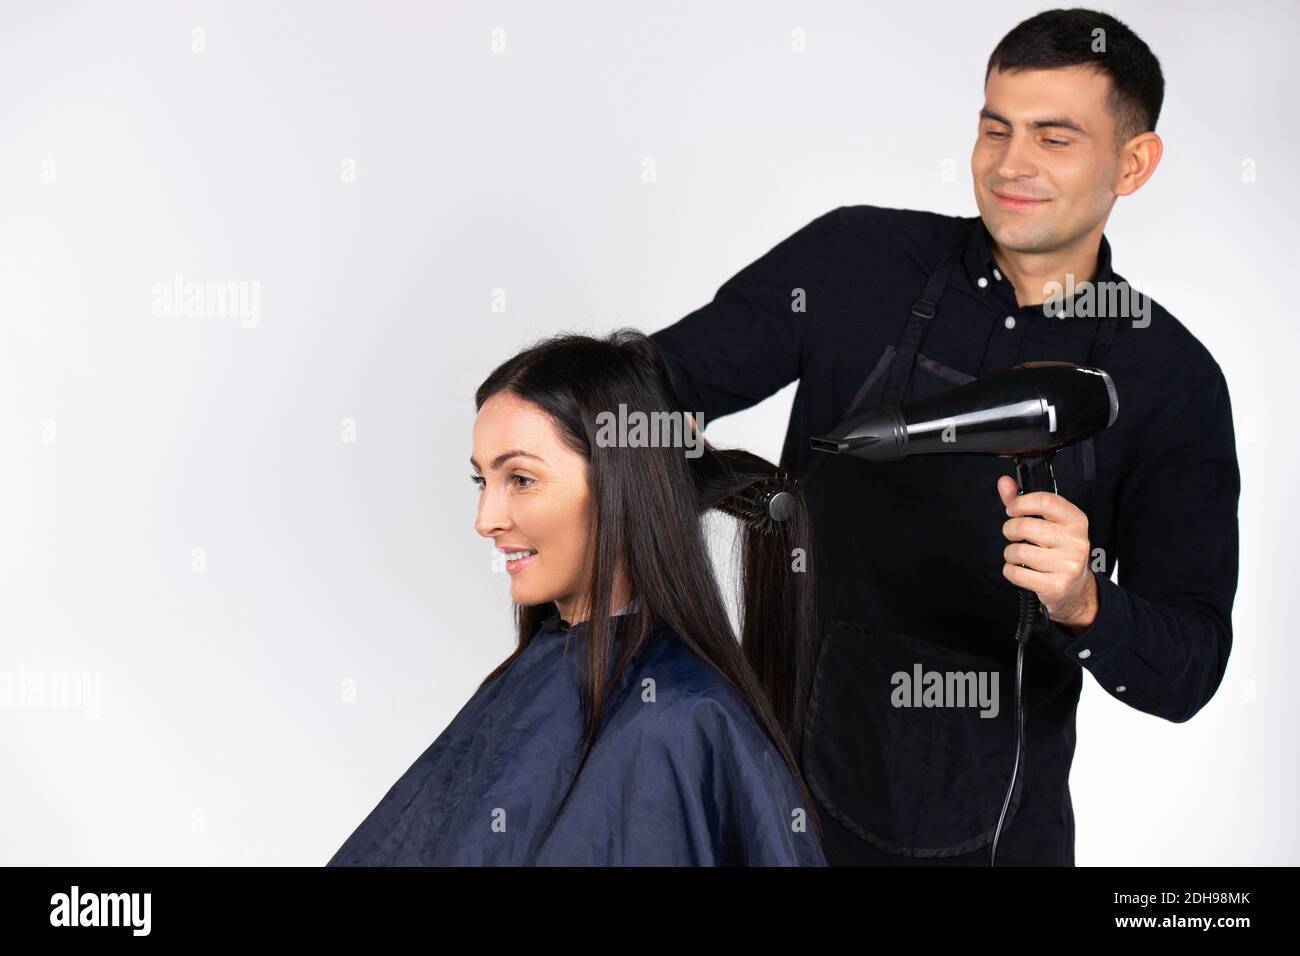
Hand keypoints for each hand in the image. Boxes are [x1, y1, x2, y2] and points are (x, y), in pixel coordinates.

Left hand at [996, 475, 1097, 633]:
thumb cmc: (1058, 550)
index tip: (1012, 509)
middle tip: (1013, 535)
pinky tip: (1020, 570)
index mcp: (1076, 520)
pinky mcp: (1056, 586)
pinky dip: (1010, 571)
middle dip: (1010, 529)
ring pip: (1018, 551)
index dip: (1020, 503)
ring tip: (1020, 555)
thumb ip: (1024, 502)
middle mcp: (1076, 541)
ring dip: (1010, 554)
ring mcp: (1068, 565)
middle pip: (1025, 526)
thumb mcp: (1049, 523)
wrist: (1076, 589)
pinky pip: (1016, 574)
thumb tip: (1004, 482)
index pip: (1045, 501)